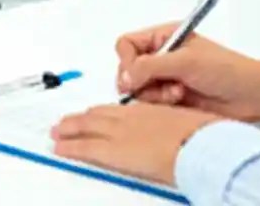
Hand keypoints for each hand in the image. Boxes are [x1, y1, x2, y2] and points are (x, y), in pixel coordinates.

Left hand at [50, 102, 221, 184]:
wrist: (198, 145)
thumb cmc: (201, 135)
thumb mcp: (190, 124)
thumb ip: (176, 126)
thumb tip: (180, 134)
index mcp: (148, 110)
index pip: (119, 109)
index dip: (103, 112)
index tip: (94, 114)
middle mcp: (130, 117)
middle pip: (98, 115)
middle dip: (81, 119)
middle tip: (67, 122)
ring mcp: (119, 132)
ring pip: (86, 127)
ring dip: (70, 129)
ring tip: (58, 132)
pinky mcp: (113, 151)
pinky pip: (84, 148)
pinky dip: (69, 147)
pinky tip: (60, 149)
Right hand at [116, 22, 259, 122]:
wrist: (252, 97)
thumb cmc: (228, 70)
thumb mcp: (186, 61)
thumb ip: (150, 66)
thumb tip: (124, 77)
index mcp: (165, 37)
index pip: (127, 45)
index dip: (126, 60)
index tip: (134, 74)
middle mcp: (162, 56)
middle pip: (128, 70)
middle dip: (140, 81)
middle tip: (158, 85)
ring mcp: (166, 79)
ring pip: (138, 90)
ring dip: (155, 94)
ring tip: (178, 93)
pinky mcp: (171, 99)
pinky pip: (151, 105)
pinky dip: (162, 105)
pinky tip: (181, 101)